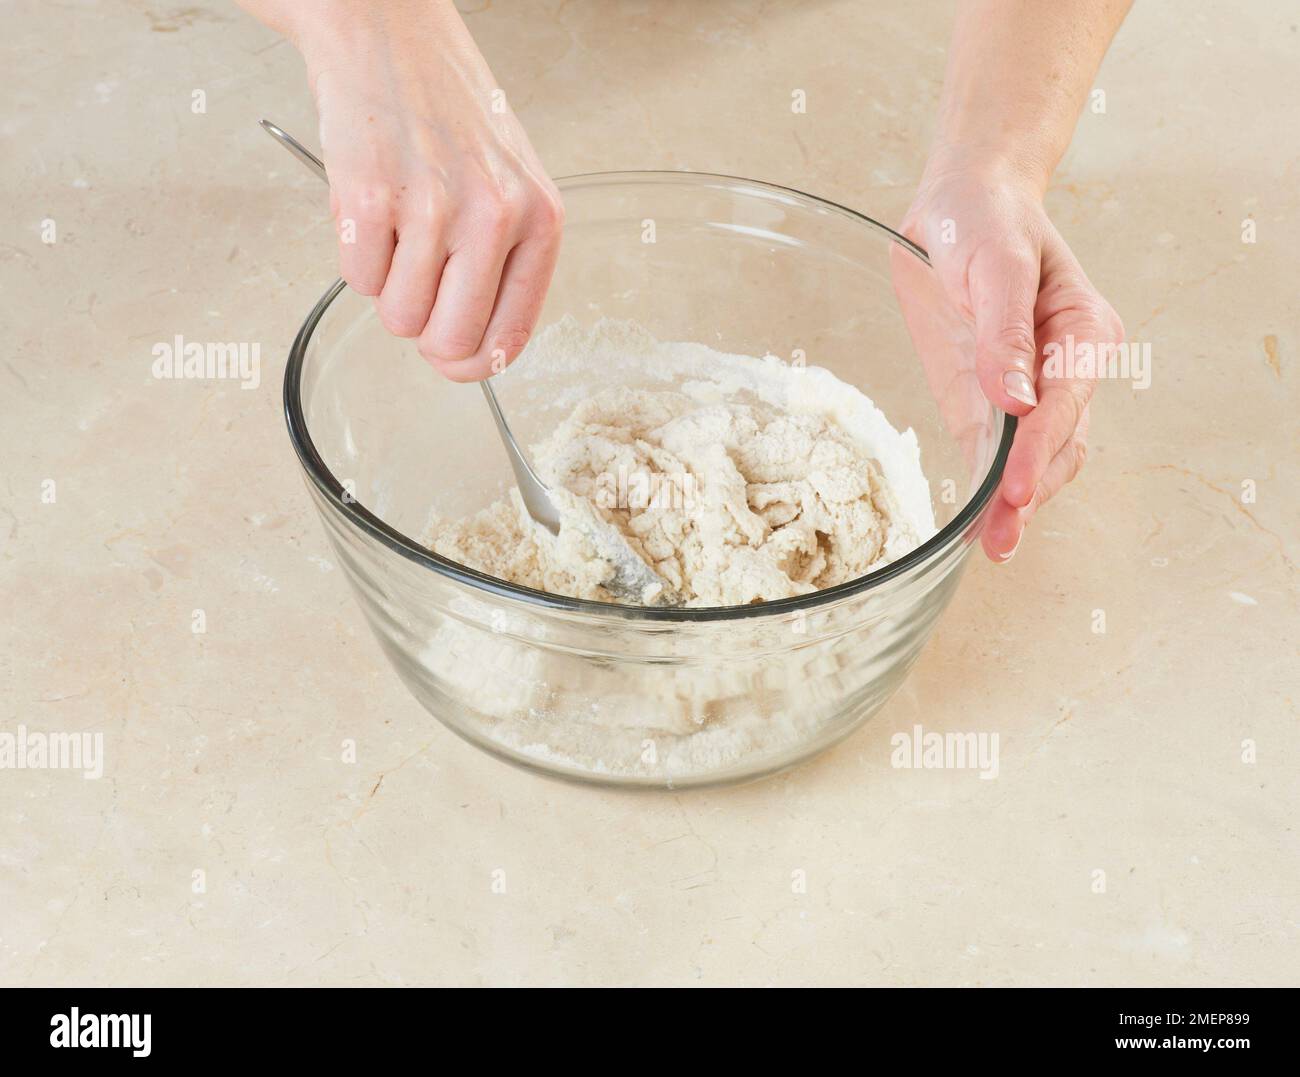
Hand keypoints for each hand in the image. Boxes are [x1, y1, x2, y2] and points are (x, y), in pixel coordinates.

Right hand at [292, 1, 563, 381]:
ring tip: (397, 228)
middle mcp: (496, 215)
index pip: (510, 338)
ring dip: (386, 286)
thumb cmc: (447, 109)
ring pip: (398, 318)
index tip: (454, 357)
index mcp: (539, 219)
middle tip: (415, 284)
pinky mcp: (371, 197)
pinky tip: (370, 205)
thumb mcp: (507, 183)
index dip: (472, 362)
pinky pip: (356, 280)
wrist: (386, 30)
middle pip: (450, 343)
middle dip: (424, 328)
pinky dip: (354, 254)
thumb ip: (501, 265)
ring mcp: (434, 207)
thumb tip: (467, 355)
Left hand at [901, 150, 1123, 561]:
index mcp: (1083, 333)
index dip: (1038, 452)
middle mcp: (1065, 370)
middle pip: (1059, 446)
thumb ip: (1006, 333)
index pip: (1065, 405)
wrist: (961, 204)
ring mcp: (1028, 391)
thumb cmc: (987, 222)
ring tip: (990, 545)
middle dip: (1029, 494)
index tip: (1013, 490)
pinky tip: (975, 524)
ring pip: (1036, 461)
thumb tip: (1017, 402)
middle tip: (1000, 538)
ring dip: (1015, 505)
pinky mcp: (988, 401)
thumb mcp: (998, 265)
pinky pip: (997, 453)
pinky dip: (988, 489)